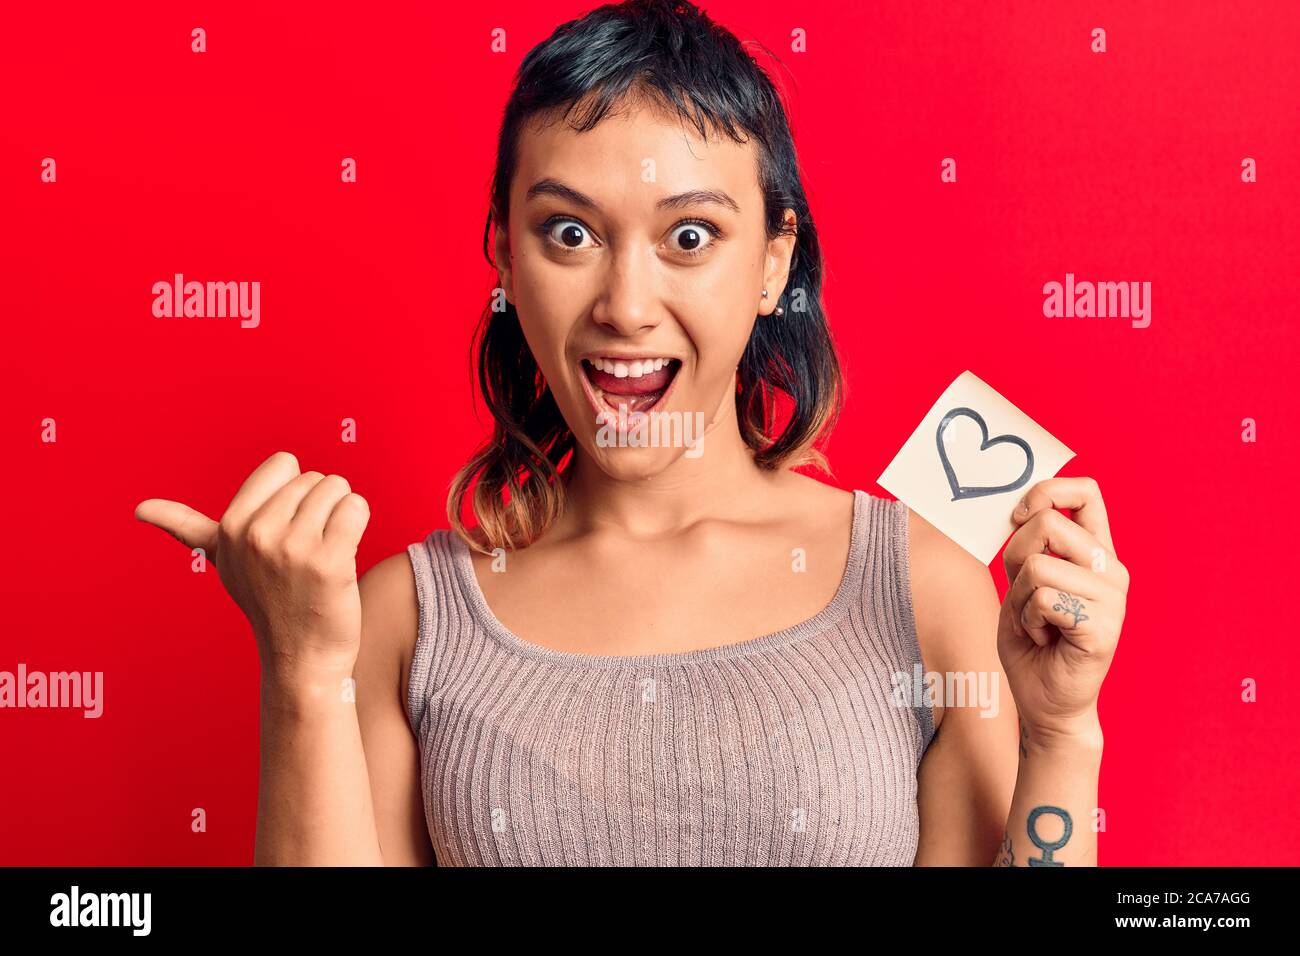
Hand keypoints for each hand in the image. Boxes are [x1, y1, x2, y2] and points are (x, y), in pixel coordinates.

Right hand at [134, 451, 370, 676]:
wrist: (301, 658)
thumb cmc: (269, 601)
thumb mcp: (223, 561)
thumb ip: (186, 528)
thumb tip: (140, 508)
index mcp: (231, 526)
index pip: (284, 464)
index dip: (294, 493)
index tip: (285, 531)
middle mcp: (256, 533)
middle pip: (315, 477)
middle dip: (320, 509)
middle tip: (306, 555)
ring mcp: (291, 548)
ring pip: (339, 489)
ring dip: (341, 517)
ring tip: (324, 555)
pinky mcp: (328, 562)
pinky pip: (357, 508)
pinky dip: (358, 526)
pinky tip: (344, 557)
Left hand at [998, 476, 1128, 747]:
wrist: (1045, 702)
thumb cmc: (1032, 642)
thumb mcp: (1023, 583)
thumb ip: (1030, 548)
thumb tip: (1020, 511)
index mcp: (1095, 552)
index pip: (1086, 492)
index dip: (1045, 492)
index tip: (1019, 517)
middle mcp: (1111, 569)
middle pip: (1048, 522)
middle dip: (1015, 557)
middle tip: (1024, 596)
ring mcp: (1112, 598)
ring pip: (1038, 566)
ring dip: (1020, 599)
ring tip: (1038, 624)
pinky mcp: (1103, 626)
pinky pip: (1043, 600)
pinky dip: (1027, 620)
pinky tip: (1044, 639)